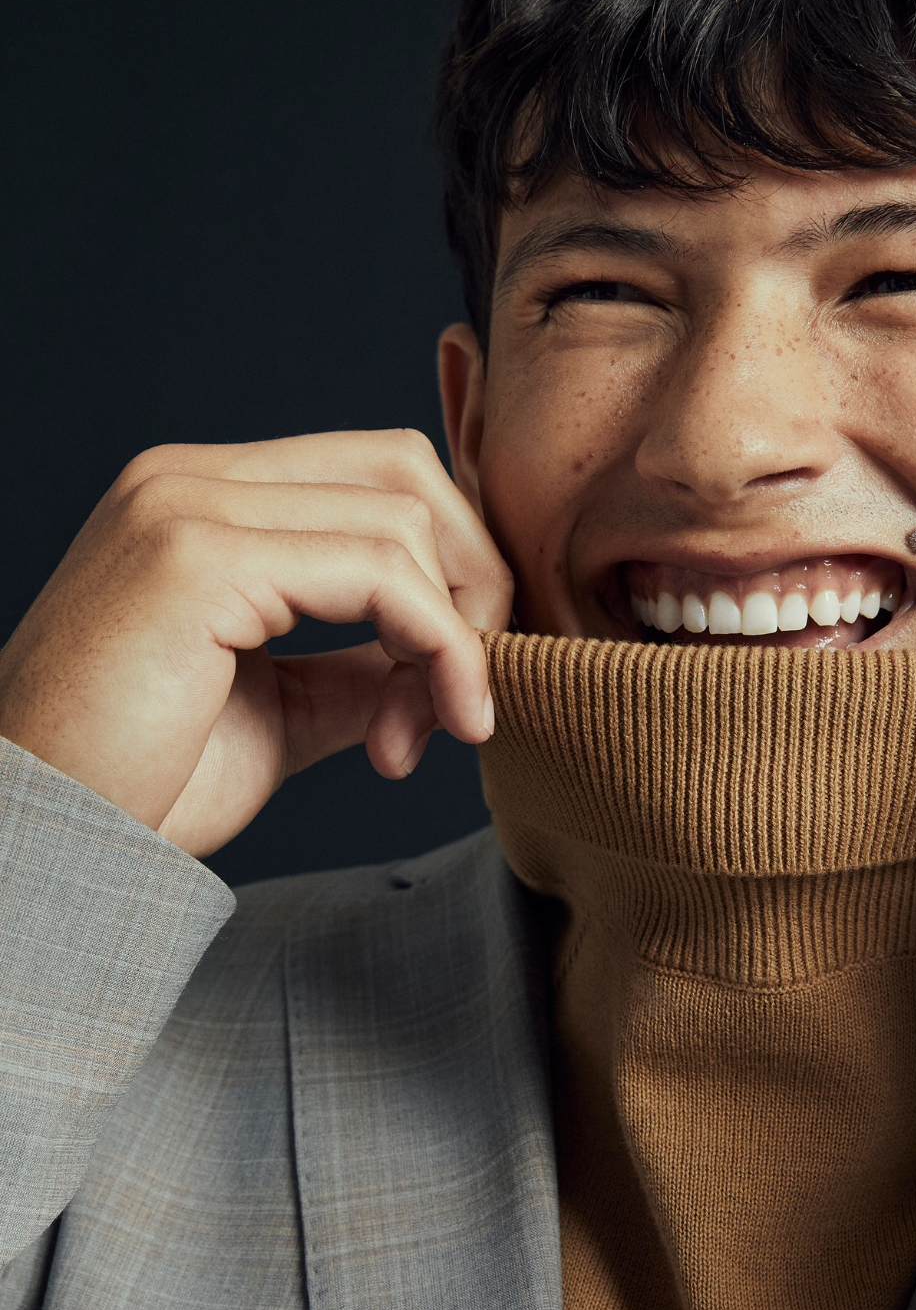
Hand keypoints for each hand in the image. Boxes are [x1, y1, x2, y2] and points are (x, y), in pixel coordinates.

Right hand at [0, 431, 511, 857]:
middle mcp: (188, 478)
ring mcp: (185, 505)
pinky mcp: (199, 557)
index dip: (450, 567)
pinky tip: (426, 728)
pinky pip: (382, 573)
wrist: (48, 841)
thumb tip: (445, 653)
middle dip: (472, 580)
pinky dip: (438, 647)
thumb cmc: (143, 786)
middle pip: (404, 468)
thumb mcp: (285, 710)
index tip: (453, 684)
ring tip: (422, 733)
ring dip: (453, 637)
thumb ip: (362, 664)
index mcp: (202, 499)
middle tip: (464, 695)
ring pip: (403, 518)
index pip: (375, 472)